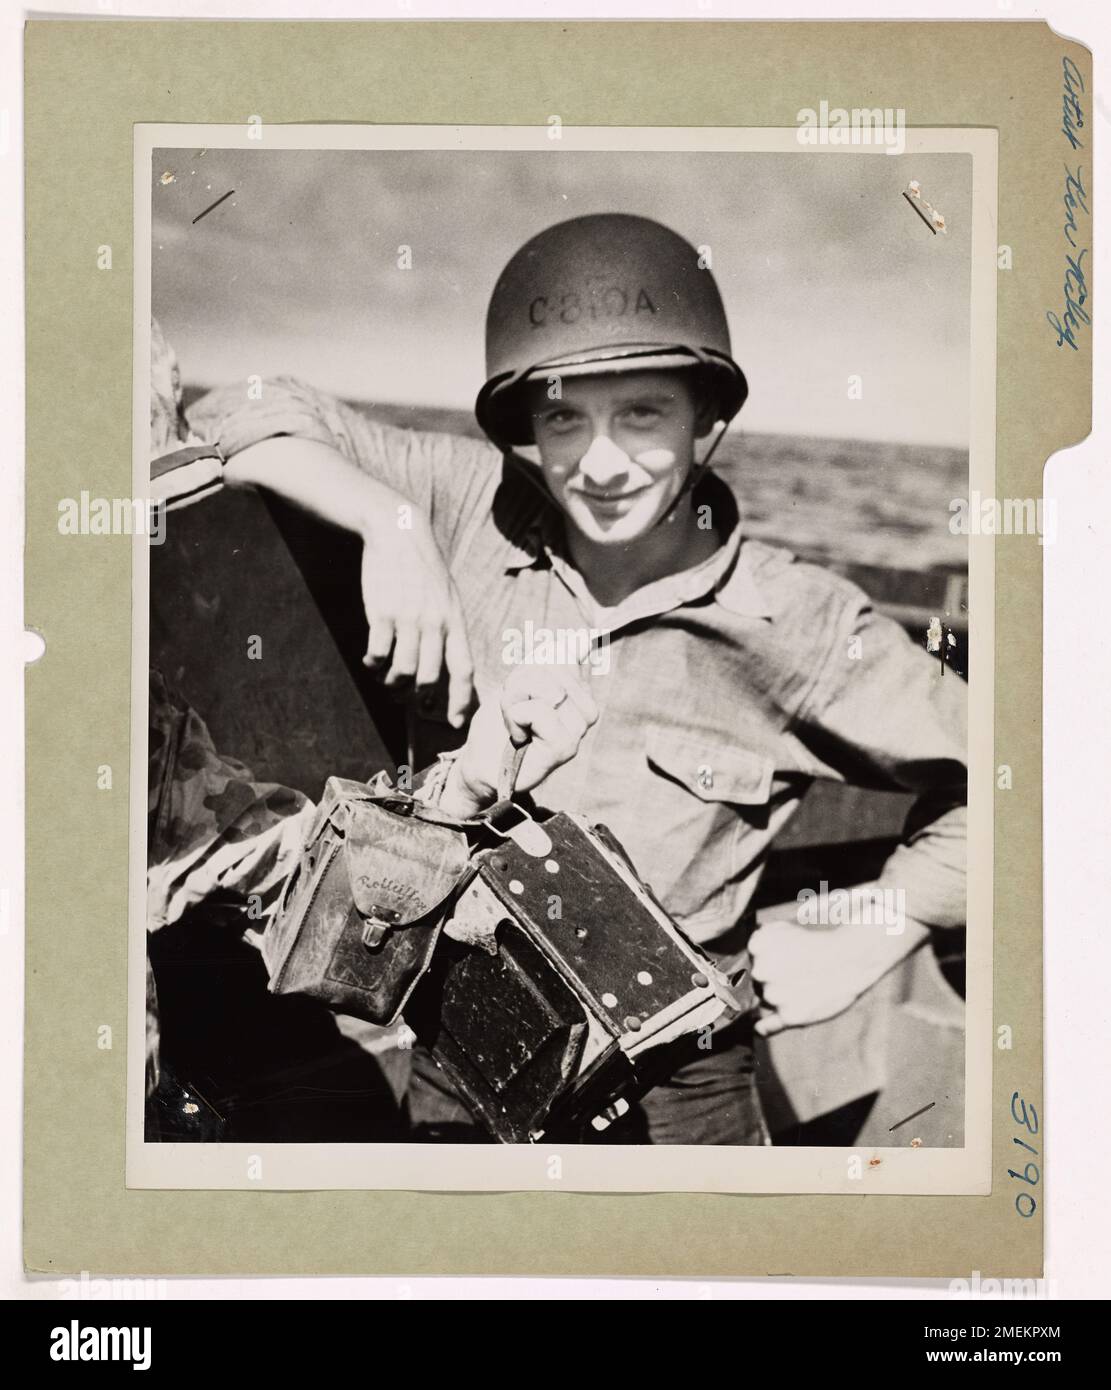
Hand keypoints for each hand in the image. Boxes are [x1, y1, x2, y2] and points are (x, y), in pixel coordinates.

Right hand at [223, 436, 476, 728]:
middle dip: (422, 699)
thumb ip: (448, 627)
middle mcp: (434, 622)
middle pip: (431, 678)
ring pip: (403, 670)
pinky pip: (377, 653)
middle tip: (415, 705)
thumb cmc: (423, 567)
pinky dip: (373, 664)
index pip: (464, 669)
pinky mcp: (381, 612)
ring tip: (388, 680)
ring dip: (394, 683)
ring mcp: (407, 618)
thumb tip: (447, 665)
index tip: (455, 722)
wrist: (397, 532)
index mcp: (455, 619)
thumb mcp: (446, 594)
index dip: (461, 700)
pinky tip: (371, 661)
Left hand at [440, 666, 598, 817]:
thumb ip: (546, 660)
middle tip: (514, 713)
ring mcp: (578, 730)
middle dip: (519, 684)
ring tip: (515, 725)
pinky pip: (540, 710)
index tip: (520, 695)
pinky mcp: (566, 747)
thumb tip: (580, 639)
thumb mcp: (520, 683)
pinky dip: (517, 718)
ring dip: (515, 702)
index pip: (560, 655)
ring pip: (547, 688)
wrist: (481, 765)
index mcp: (577, 693)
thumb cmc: (499, 725)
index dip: (527, 669)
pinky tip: (517, 738)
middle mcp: (584, 711)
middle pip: (552, 668)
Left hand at [749, 916, 927, 1037]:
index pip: (754, 954)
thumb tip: (753, 948)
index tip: (787, 954)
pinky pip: (770, 1024)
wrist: (850, 958)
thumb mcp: (787, 929)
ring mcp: (774, 995)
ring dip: (779, 994)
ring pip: (768, 998)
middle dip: (774, 974)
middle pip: (759, 978)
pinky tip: (760, 1027)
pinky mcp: (789, 1015)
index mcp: (758, 946)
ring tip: (806, 983)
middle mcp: (761, 971)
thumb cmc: (821, 942)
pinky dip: (765, 1027)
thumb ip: (764, 937)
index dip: (770, 954)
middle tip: (799, 970)